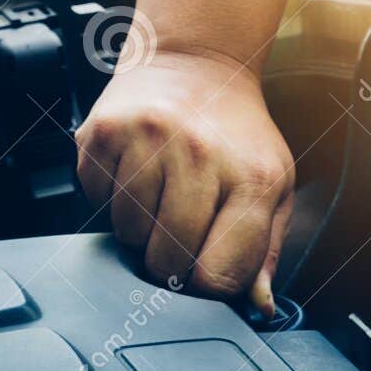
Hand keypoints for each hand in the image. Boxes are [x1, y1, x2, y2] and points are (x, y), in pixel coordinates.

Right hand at [76, 50, 294, 309]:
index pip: (217, 276)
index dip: (206, 287)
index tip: (204, 272)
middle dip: (168, 262)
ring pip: (126, 235)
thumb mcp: (274, 186)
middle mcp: (199, 156)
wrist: (195, 61)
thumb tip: (258, 308)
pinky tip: (138, 169)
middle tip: (180, 229)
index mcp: (252, 180)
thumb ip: (265, 251)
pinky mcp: (103, 133)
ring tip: (161, 191)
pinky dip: (112, 199)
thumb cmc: (237, 133)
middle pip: (165, 263)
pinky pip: (97, 202)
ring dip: (140, 228)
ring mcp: (146, 141)